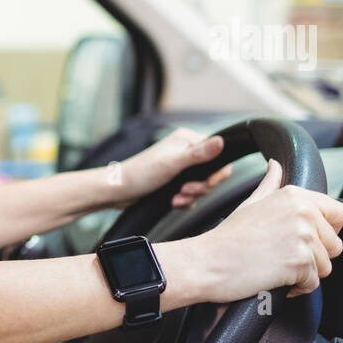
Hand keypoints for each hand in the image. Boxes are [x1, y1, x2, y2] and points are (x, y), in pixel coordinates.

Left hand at [106, 128, 233, 209]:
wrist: (119, 191)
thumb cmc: (141, 173)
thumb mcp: (173, 163)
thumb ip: (198, 154)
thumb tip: (222, 141)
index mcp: (188, 140)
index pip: (219, 155)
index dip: (216, 173)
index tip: (206, 183)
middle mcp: (187, 152)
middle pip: (212, 174)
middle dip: (201, 188)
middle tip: (185, 191)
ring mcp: (182, 168)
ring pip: (202, 186)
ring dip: (191, 196)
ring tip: (176, 199)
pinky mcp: (176, 182)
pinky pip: (192, 195)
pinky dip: (185, 201)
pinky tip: (173, 202)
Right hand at [188, 159, 342, 302]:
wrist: (207, 262)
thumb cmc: (226, 238)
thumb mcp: (250, 204)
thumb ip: (270, 184)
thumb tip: (275, 165)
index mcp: (295, 196)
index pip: (340, 214)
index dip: (328, 231)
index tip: (306, 239)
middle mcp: (304, 213)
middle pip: (336, 244)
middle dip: (315, 256)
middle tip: (284, 257)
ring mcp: (304, 237)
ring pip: (326, 266)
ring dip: (305, 274)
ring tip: (277, 268)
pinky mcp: (301, 262)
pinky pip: (314, 283)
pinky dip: (297, 288)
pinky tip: (276, 280)